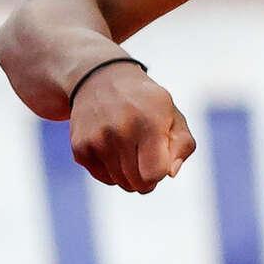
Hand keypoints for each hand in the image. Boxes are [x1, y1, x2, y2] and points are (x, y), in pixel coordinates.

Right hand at [68, 63, 195, 192]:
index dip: (161, 171)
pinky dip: (111, 170)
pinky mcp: (80, 147)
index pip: (156, 173)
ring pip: (120, 182)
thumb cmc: (147, 104)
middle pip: (138, 183)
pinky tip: (113, 148)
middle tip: (146, 156)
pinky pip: (103, 177)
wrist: (101, 80)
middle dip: (147, 177)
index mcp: (149, 122)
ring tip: (130, 148)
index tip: (160, 158)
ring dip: (129, 174)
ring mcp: (97, 140)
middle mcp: (120, 131)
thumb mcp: (173, 116)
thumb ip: (183, 146)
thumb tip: (170, 173)